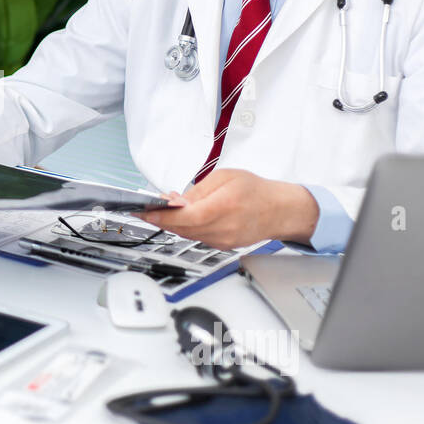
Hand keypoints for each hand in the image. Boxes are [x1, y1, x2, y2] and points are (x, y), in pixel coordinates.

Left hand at [136, 168, 318, 249]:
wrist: (280, 210)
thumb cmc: (256, 190)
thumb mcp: (225, 177)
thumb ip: (197, 190)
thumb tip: (174, 201)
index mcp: (224, 206)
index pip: (184, 217)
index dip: (160, 215)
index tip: (143, 211)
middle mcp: (223, 228)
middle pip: (182, 228)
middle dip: (162, 218)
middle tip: (149, 207)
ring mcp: (223, 240)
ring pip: (187, 234)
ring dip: (173, 224)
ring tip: (166, 210)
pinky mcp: (223, 246)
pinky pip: (197, 238)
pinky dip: (187, 228)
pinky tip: (183, 218)